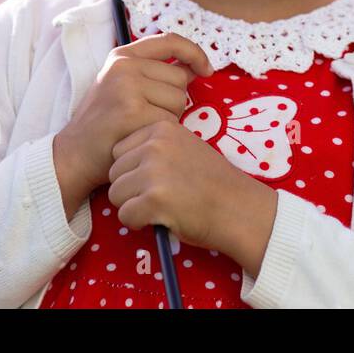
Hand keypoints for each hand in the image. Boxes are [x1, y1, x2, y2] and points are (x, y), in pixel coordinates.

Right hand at [52, 33, 212, 217]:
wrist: (74, 155)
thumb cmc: (104, 123)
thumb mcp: (123, 86)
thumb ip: (154, 73)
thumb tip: (194, 67)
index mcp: (122, 56)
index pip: (170, 40)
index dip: (194, 53)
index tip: (206, 69)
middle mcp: (123, 66)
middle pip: (180, 78)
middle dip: (174, 101)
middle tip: (147, 116)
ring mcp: (126, 87)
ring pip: (179, 101)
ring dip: (169, 119)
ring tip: (141, 127)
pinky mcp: (131, 112)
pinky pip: (170, 122)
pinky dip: (162, 135)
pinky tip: (140, 139)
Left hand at [105, 118, 266, 253]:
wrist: (239, 208)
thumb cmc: (212, 182)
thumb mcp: (185, 147)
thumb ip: (156, 147)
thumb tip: (119, 159)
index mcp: (162, 128)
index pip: (119, 150)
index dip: (133, 170)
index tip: (157, 179)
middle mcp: (155, 145)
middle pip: (114, 172)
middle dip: (130, 188)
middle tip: (159, 196)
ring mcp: (154, 171)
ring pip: (115, 194)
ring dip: (133, 206)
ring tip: (161, 207)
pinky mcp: (153, 199)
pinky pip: (125, 215)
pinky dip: (139, 223)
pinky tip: (162, 218)